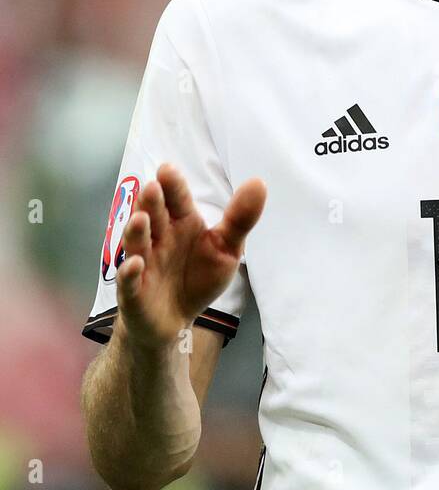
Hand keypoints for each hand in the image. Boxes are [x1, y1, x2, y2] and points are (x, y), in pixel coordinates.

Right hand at [116, 163, 265, 351]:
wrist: (176, 319)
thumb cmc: (198, 277)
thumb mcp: (226, 248)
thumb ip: (240, 218)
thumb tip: (259, 182)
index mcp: (181, 223)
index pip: (176, 200)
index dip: (172, 186)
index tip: (168, 170)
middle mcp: (159, 238)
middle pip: (153, 217)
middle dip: (151, 203)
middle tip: (152, 187)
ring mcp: (143, 263)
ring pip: (137, 244)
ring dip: (136, 231)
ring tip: (141, 218)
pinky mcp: (133, 292)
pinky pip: (129, 281)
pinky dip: (129, 272)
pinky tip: (135, 264)